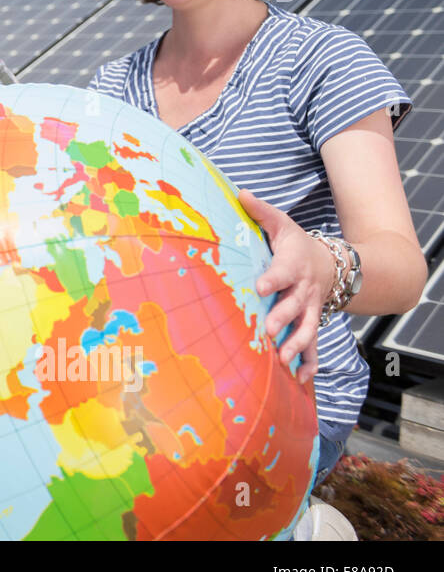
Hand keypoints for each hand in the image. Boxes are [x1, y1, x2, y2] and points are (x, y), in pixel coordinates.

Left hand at [239, 189, 330, 383]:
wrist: (333, 265)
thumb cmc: (297, 244)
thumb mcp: (282, 224)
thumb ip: (260, 211)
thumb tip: (238, 192)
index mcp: (293, 266)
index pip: (282, 272)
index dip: (272, 278)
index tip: (260, 286)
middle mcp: (303, 291)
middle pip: (294, 306)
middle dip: (282, 319)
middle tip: (268, 331)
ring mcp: (310, 310)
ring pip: (307, 330)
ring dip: (296, 345)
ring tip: (283, 360)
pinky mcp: (312, 323)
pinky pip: (313, 346)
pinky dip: (309, 362)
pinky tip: (300, 379)